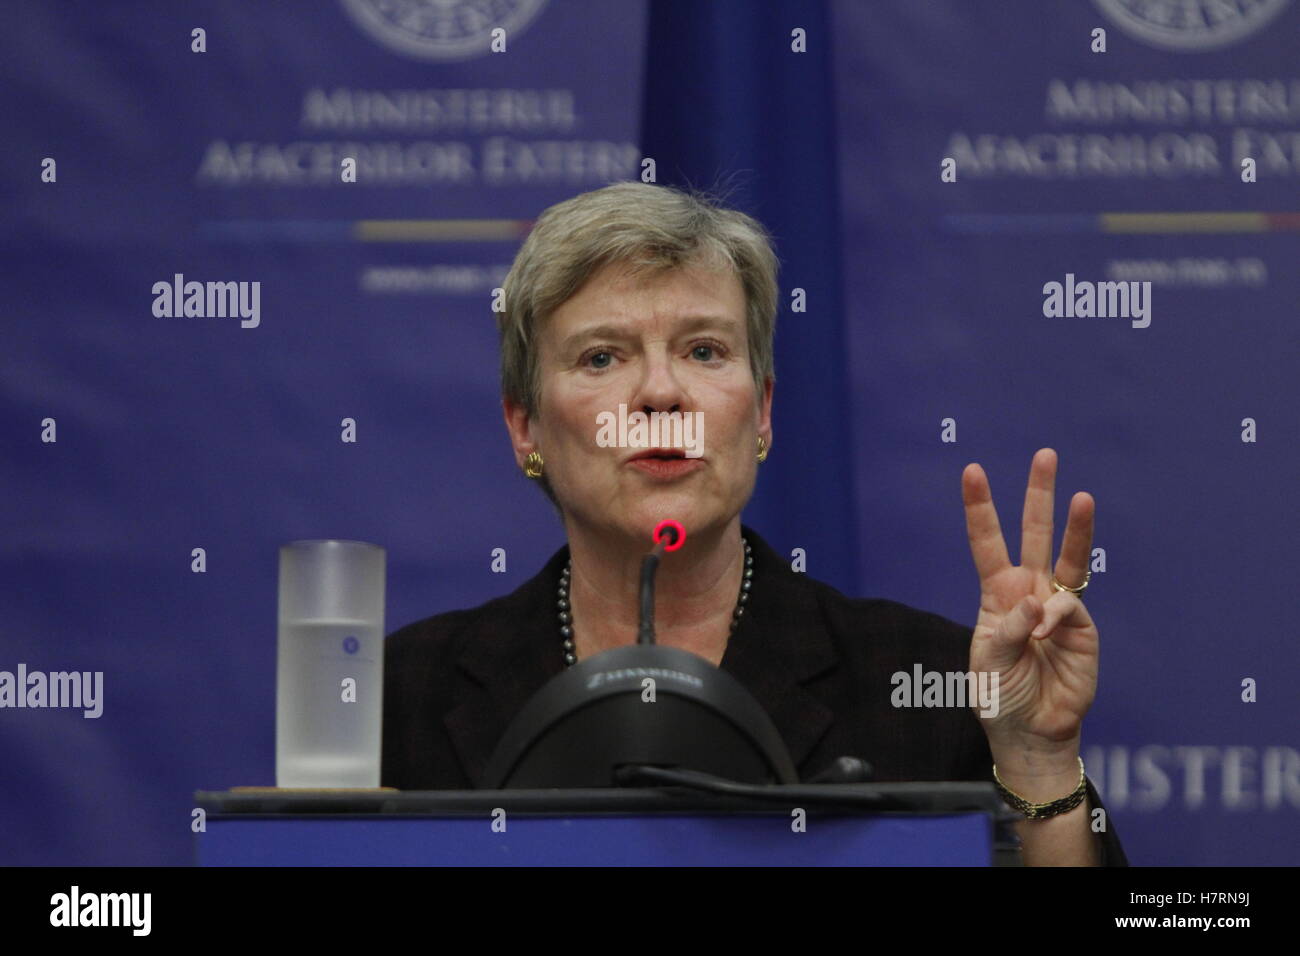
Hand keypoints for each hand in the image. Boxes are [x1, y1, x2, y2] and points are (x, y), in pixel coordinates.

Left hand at [961, 448, 1097, 756]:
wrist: (1030, 731)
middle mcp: (1029, 591)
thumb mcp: (989, 660)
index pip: (987, 541)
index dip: (980, 507)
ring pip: (1068, 558)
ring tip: (1083, 496)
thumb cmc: (1000, 694)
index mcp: (997, 593)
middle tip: (1046, 454)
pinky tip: (1045, 634)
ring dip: (1077, 527)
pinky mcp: (1082, 628)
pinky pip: (1070, 607)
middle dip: (1039, 494)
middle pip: (1035, 534)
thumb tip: (1040, 601)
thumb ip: (1010, 628)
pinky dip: (1055, 617)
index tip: (972, 469)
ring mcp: (1058, 607)